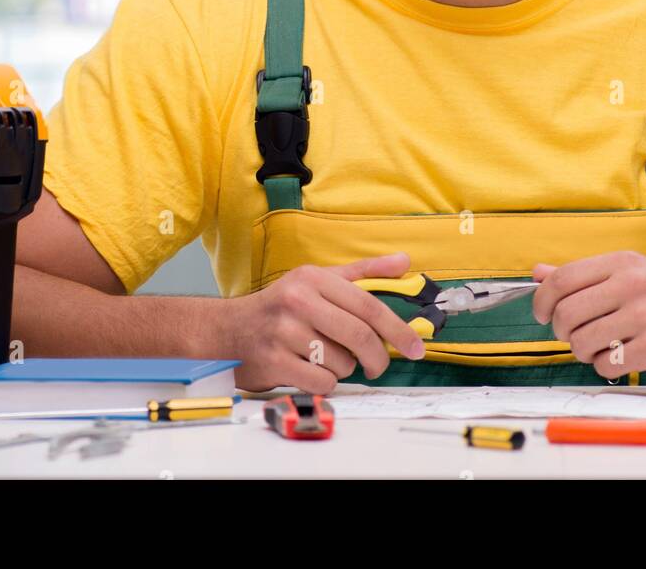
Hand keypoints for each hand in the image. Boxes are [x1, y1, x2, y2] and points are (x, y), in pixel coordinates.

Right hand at [223, 252, 425, 392]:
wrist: (229, 329)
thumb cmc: (282, 306)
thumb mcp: (319, 280)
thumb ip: (363, 273)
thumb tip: (404, 262)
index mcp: (314, 278)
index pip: (368, 305)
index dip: (398, 329)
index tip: (416, 347)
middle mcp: (298, 301)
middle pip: (359, 336)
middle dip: (377, 357)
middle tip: (379, 365)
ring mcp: (284, 332)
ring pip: (341, 362)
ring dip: (344, 368)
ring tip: (325, 358)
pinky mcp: (274, 362)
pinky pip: (321, 382)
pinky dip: (325, 382)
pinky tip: (310, 370)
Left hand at [531, 251, 645, 382]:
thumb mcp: (630, 274)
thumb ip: (583, 276)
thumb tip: (538, 273)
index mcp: (622, 263)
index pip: (562, 279)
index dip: (542, 301)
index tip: (542, 314)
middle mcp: (632, 284)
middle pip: (567, 313)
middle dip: (562, 331)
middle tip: (574, 335)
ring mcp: (644, 316)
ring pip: (582, 342)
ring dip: (584, 352)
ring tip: (602, 347)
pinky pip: (606, 364)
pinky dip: (606, 366)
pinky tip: (622, 358)